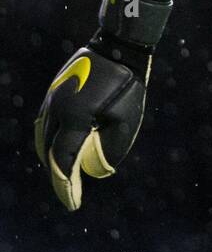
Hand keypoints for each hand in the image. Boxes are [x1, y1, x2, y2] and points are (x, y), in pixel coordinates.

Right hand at [34, 0, 171, 210]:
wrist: (117, 47)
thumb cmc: (127, 84)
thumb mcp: (126, 121)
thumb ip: (110, 150)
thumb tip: (95, 170)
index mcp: (74, 117)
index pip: (64, 161)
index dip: (67, 186)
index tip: (73, 204)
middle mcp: (56, 109)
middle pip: (48, 153)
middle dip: (58, 176)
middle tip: (70, 192)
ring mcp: (51, 99)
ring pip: (43, 138)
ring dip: (51, 158)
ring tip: (64, 174)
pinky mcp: (53, 92)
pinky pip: (45, 123)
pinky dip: (49, 141)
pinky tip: (58, 148)